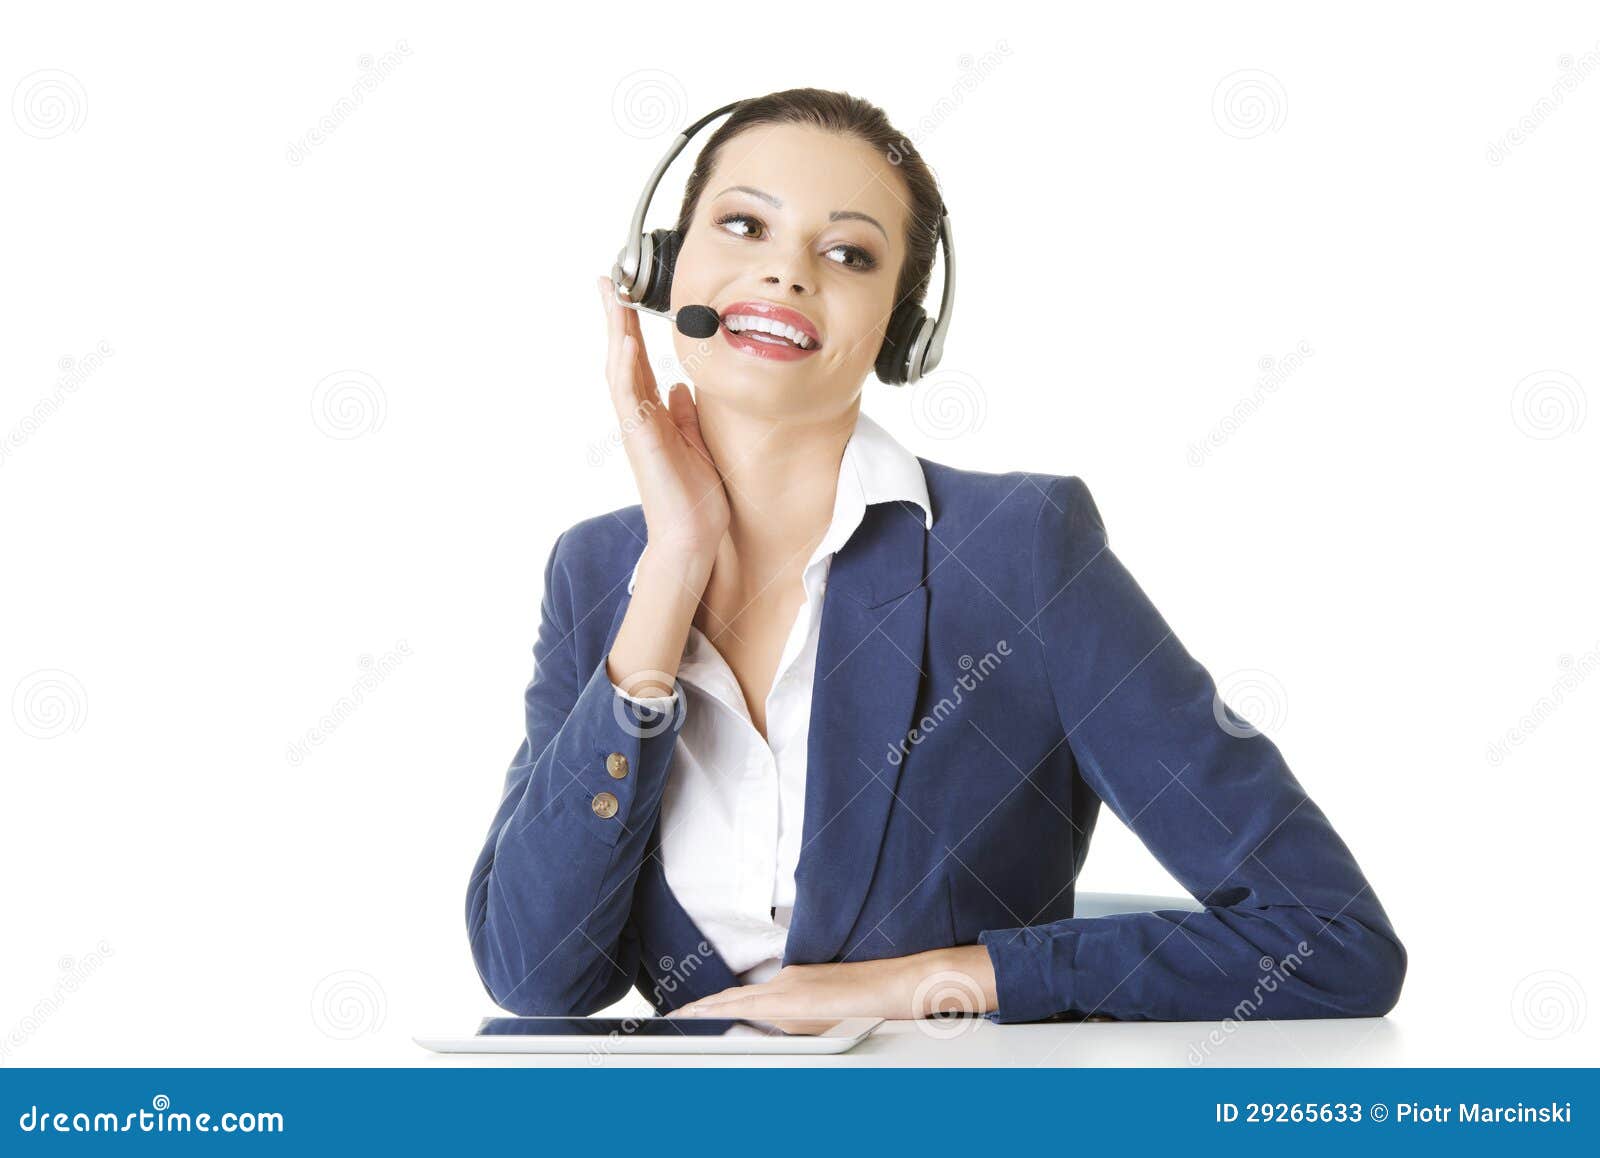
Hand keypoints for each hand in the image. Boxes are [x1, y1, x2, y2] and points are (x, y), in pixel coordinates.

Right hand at [598, 275, 728, 560]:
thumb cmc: (695, 496)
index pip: (639, 362)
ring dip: (616, 331)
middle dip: (615, 318)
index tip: (625, 296)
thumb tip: (681, 388)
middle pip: (623, 357)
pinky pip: (629, 396)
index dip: (631, 328)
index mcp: (653, 415)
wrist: (692, 535)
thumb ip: (685, 415)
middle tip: (606, 281)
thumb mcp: (697, 443)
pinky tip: (625, 341)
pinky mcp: (641, 439)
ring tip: (612, 297)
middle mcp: (640, 416)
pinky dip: (625, 367)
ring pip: (620, 369)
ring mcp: (637, 426)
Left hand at [667, 946, 998, 1021]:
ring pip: (739, 1001)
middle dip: (704, 1008)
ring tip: (683, 1016)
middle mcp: (785, 982)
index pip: (744, 995)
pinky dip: (728, 1012)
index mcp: (791, 983)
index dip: (716, 1003)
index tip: (693, 1009)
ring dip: (710, 1010)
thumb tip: (782, 1026)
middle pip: (735, 997)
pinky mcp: (795, 1002)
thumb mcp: (827, 1007)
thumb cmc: (867, 999)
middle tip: (675, 1015)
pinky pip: (752, 1009)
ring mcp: (788, 991)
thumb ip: (801, 1013)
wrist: (893, 985)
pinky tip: (712, 1017)